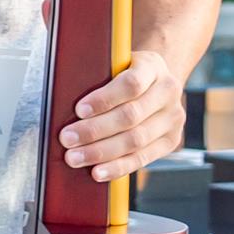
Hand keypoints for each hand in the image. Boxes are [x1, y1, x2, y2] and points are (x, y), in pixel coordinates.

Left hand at [58, 50, 183, 181]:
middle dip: (95, 130)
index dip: (104, 98)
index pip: (131, 84)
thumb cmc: (125, 72)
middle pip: (130, 116)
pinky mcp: (170, 141)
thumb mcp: (115, 61)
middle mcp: (167, 91)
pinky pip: (143, 158)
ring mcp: (172, 118)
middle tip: (67, 138)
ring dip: (101, 152)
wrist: (155, 83)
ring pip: (136, 140)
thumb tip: (61, 92)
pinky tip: (97, 172)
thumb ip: (96, 72)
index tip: (79, 110)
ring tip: (75, 157)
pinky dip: (117, 167)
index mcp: (152, 66)